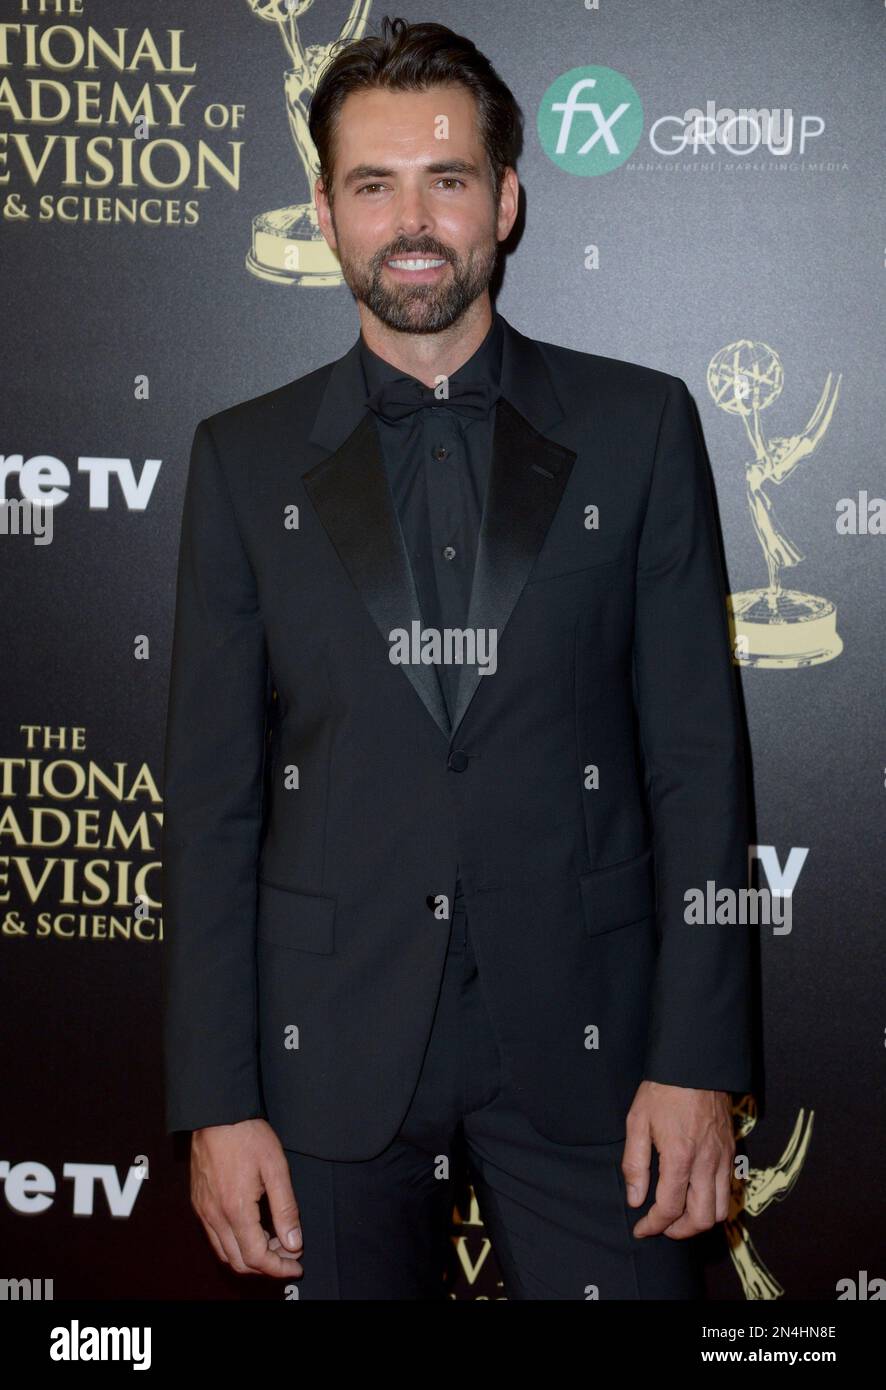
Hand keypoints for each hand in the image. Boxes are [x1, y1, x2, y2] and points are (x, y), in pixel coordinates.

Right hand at [190, 1118, 303, 1276]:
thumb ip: (286, 1209)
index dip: (279, 1267)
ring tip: (273, 1242)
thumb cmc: (246, 1135)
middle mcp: (215, 1216)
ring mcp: (204, 1211)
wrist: (216, 1113)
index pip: (257, 1258)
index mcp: (236, 1210)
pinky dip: (234, 1244)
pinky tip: (252, 1229)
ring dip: (250, 1257)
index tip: (296, 1264)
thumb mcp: (276, 1168)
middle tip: (288, 1254)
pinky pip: (214, 1237)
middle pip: (239, 1262)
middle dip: (267, 1266)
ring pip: (225, 1253)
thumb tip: (293, 1242)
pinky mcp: (199, 1204)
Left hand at [621, 1081, 734, 1238]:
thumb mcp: (637, 1122)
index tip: (641, 1229)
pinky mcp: (731, 1151)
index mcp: (680, 1157)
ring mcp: (722, 1158)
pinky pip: (729, 1189)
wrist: (694, 1065)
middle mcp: (706, 1162)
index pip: (670, 1208)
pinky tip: (696, 1194)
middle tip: (662, 1225)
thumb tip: (635, 1199)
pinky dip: (714, 1202)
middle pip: (702, 1219)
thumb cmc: (662, 1091)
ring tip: (680, 1214)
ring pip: (721, 1209)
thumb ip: (635, 1164)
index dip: (653, 1225)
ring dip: (700, 1220)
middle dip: (680, 1231)